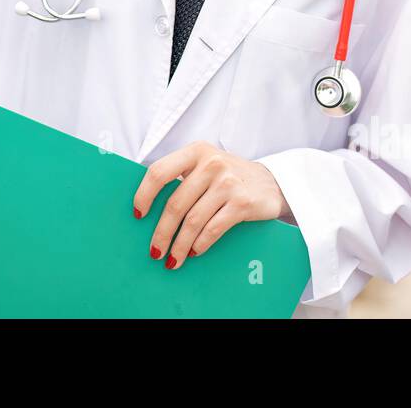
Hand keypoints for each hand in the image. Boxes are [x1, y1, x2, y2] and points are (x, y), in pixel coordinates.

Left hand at [131, 141, 287, 270]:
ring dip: (180, 245)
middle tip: (155, 251)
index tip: (138, 214)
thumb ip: (182, 178)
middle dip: (162, 232)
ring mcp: (228, 182)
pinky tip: (193, 252)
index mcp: (195, 152)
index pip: (159, 172)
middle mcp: (211, 163)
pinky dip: (200, 244)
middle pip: (175, 204)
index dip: (144, 195)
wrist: (272, 182)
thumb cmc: (229, 177)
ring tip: (173, 259)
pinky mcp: (242, 202)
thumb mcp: (205, 165)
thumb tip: (149, 209)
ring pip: (193, 221)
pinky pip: (213, 229)